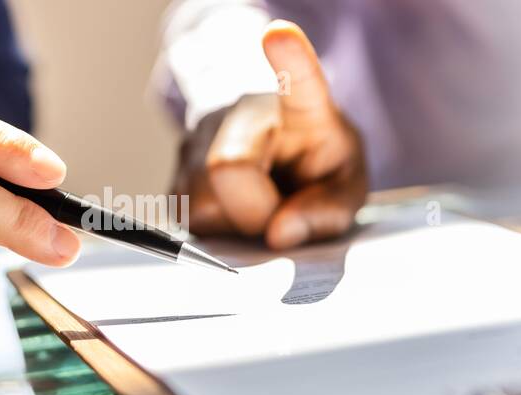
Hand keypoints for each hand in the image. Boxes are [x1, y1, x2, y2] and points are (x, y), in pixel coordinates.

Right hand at [175, 20, 366, 249]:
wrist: (272, 155)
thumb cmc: (314, 164)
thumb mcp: (345, 186)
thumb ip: (328, 210)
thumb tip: (277, 234)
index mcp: (294, 107)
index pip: (295, 82)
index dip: (289, 60)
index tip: (279, 35)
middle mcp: (234, 116)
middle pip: (229, 169)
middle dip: (259, 211)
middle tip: (281, 212)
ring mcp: (195, 147)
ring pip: (206, 207)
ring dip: (239, 224)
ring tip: (260, 206)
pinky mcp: (174, 184)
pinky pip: (194, 224)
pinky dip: (221, 231)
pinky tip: (236, 213)